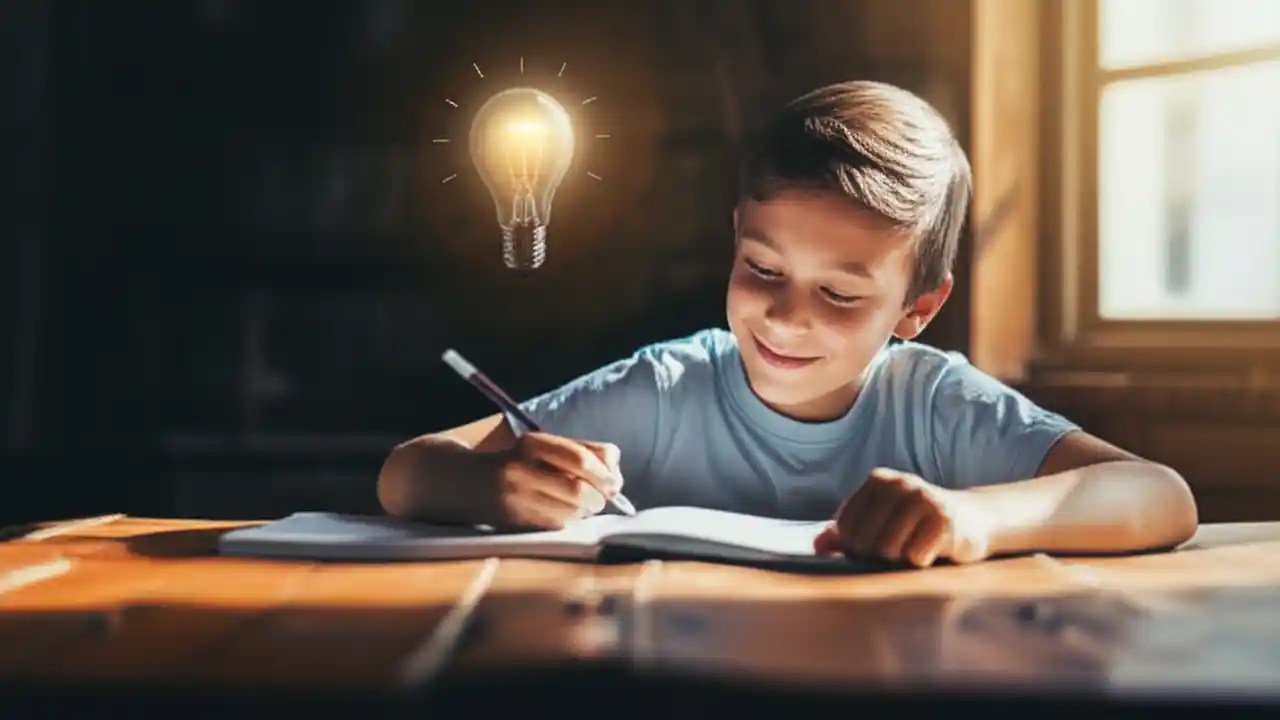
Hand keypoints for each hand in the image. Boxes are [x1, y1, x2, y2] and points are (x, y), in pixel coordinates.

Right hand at [484, 432, 624, 528]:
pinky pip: (556, 525)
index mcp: (533, 444)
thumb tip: (616, 473)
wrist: (464, 481)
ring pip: (570, 512)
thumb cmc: (516, 462)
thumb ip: (584, 451)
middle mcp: (521, 470)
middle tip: (601, 499)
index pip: (580, 458)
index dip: (604, 474)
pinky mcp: (513, 521)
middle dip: (598, 498)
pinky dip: (569, 521)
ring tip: (582, 506)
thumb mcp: (545, 447)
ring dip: (585, 512)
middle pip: (579, 490)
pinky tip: (564, 514)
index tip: (614, 484)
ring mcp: (515, 498)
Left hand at [813, 467, 992, 567]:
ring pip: (888, 550)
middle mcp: (900, 484)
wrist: (973, 520)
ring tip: (913, 549)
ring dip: (898, 560)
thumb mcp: (879, 523)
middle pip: (864, 540)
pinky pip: (915, 556)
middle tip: (896, 552)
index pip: (845, 526)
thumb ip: (845, 533)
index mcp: (878, 480)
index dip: (853, 547)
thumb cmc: (916, 526)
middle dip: (875, 556)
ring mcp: (923, 498)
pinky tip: (932, 551)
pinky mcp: (944, 520)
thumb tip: (817, 546)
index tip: (870, 548)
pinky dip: (920, 562)